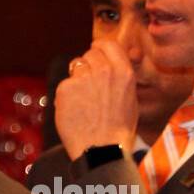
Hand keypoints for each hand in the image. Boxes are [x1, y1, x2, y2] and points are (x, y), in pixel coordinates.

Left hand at [55, 39, 138, 161]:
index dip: (99, 48)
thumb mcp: (130, 97)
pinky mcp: (65, 88)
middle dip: (86, 66)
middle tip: (86, 84)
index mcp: (123, 71)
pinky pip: (63, 85)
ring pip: (74, 68)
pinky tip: (73, 111)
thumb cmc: (117, 129)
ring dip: (76, 80)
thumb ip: (121, 76)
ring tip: (82, 102)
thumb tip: (114, 62)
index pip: (108, 45)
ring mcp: (84, 78)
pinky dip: (65, 96)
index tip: (94, 51)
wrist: (101, 148)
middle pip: (89, 55)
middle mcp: (104, 70)